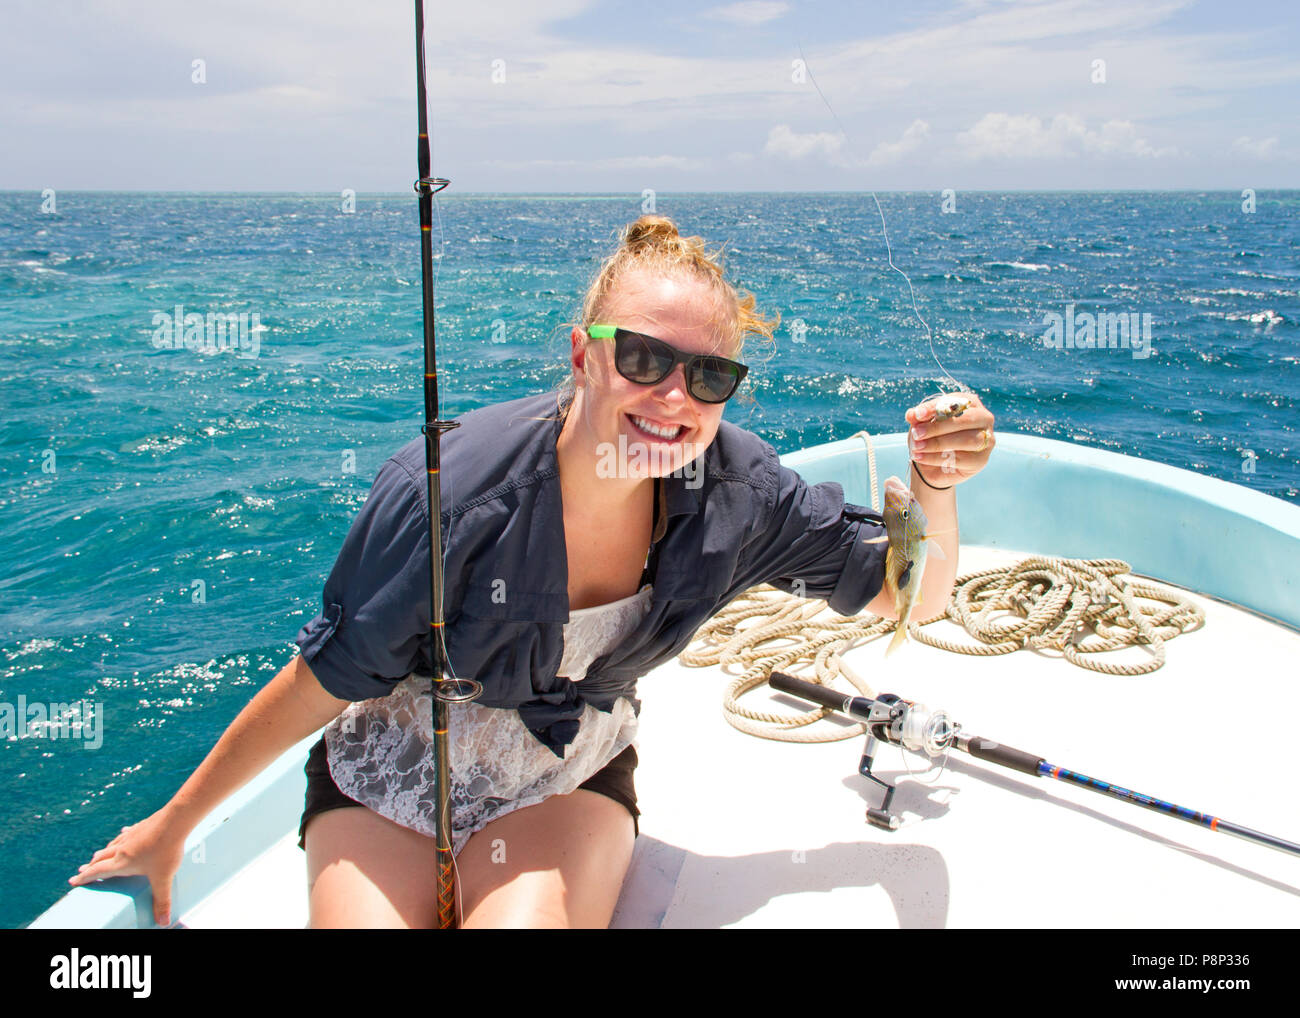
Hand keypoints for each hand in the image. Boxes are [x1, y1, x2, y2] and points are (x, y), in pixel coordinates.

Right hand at [67, 807, 186, 926]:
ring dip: (103, 852)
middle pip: (101, 858)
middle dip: (91, 866)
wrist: (175, 821)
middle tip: (82, 871)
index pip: (98, 872)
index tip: (72, 881)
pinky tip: (124, 833)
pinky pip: (128, 833)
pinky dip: (122, 836)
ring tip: (98, 856)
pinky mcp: (141, 826)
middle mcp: (122, 848)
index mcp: (122, 862)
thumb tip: (162, 923)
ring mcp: (131, 835)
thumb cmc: (167, 850)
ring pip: (112, 845)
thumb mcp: (164, 879)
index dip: (85, 878)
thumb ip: (161, 901)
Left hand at [905, 392, 994, 486]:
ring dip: (938, 443)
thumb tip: (911, 414)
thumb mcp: (922, 425)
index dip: (935, 407)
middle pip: (966, 419)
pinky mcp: (981, 460)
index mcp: (970, 403)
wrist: (933, 465)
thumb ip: (918, 418)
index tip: (917, 415)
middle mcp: (984, 418)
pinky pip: (961, 459)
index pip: (955, 401)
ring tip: (917, 447)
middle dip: (938, 427)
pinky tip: (920, 457)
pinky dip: (937, 458)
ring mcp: (986, 440)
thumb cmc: (931, 437)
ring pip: (967, 440)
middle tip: (916, 433)